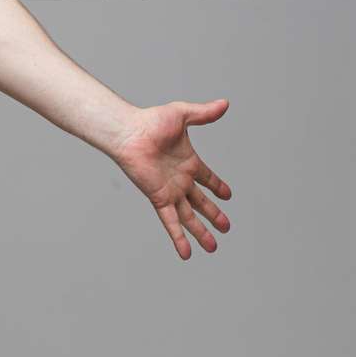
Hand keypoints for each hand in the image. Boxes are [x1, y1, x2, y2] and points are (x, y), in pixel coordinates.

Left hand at [110, 99, 232, 259]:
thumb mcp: (183, 114)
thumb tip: (224, 103)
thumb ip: (204, 113)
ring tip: (214, 247)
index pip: (207, 178)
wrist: (128, 132)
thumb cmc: (150, 121)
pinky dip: (178, 237)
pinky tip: (186, 253)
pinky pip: (171, 221)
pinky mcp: (159, 198)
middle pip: (201, 202)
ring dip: (201, 232)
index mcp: (188, 162)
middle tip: (226, 226)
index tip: (227, 194)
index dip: (218, 186)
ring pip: (189, 217)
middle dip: (213, 215)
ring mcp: (170, 190)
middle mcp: (180, 179)